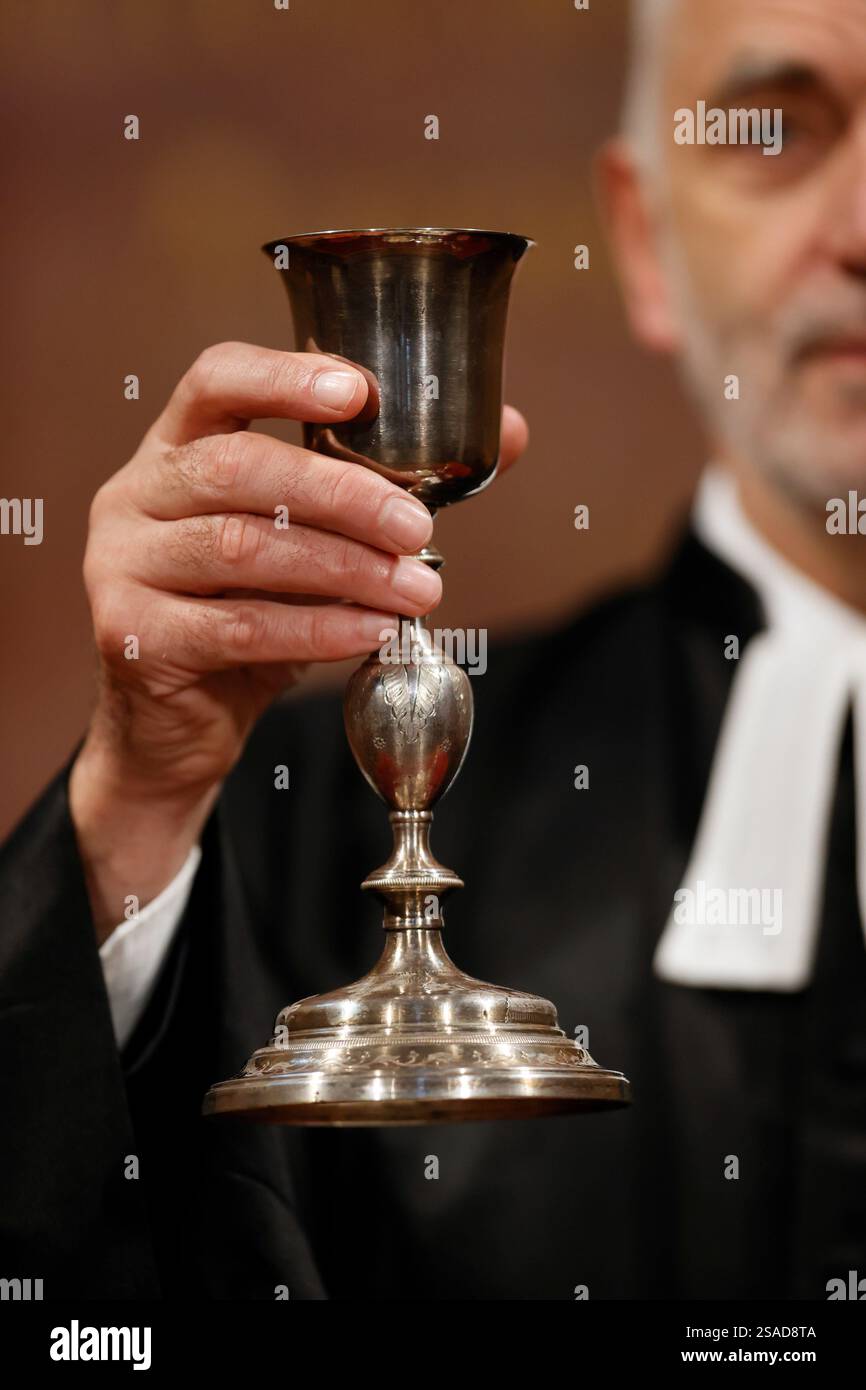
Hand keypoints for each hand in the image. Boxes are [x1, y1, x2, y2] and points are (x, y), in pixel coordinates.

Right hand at [69, 341, 527, 938]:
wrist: (183, 721)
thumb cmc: (254, 612)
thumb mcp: (318, 544)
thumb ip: (390, 490)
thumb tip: (507, 436)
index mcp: (177, 447)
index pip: (216, 380)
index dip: (285, 376)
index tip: (360, 389)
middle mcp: (137, 493)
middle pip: (239, 467)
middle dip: (344, 494)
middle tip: (420, 529)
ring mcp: (123, 563)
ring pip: (243, 548)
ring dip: (345, 568)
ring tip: (418, 590)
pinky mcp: (132, 635)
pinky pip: (238, 626)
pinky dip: (317, 628)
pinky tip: (371, 632)